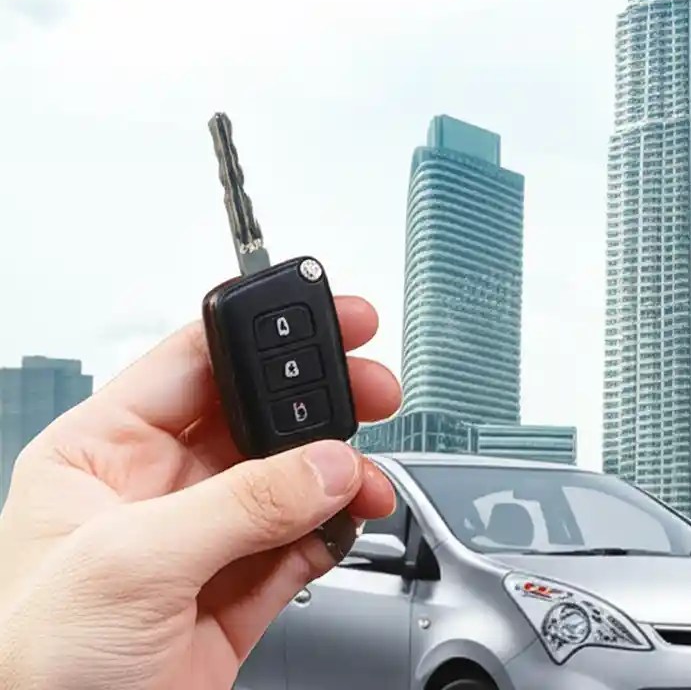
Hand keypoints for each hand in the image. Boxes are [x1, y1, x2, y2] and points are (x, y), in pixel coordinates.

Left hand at [0, 297, 401, 689]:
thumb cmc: (31, 668)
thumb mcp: (129, 563)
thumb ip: (238, 505)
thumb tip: (326, 464)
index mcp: (100, 456)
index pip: (192, 366)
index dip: (263, 335)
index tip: (329, 319)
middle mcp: (152, 492)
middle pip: (255, 420)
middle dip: (317, 403)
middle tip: (372, 390)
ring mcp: (201, 545)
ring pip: (291, 482)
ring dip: (339, 473)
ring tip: (365, 479)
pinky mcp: (238, 597)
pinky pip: (304, 544)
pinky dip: (337, 529)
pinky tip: (348, 521)